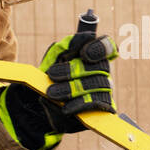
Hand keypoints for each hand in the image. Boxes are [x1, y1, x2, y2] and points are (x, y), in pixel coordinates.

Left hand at [0, 31, 118, 149]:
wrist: (43, 108)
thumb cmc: (51, 78)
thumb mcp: (53, 60)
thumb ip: (64, 47)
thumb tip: (79, 40)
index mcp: (93, 56)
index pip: (107, 46)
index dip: (100, 48)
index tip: (83, 54)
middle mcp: (102, 72)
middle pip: (101, 67)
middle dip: (73, 71)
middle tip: (52, 74)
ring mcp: (105, 91)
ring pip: (98, 86)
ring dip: (72, 89)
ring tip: (51, 93)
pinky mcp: (102, 109)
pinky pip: (97, 105)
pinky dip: (79, 105)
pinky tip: (65, 108)